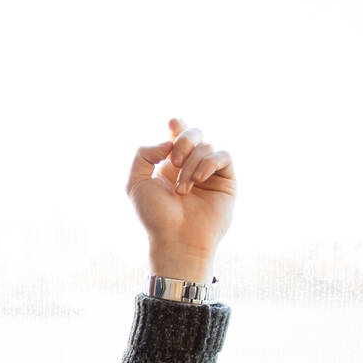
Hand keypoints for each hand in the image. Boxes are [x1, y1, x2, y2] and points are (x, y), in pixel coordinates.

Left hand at [127, 118, 236, 279]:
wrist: (176, 239)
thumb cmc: (155, 216)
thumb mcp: (136, 183)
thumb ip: (143, 155)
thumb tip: (169, 141)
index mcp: (169, 166)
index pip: (177, 136)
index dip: (177, 125)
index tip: (172, 123)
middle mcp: (190, 167)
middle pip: (194, 134)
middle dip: (184, 140)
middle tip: (172, 160)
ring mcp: (209, 174)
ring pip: (206, 146)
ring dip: (190, 166)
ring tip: (182, 190)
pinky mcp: (226, 182)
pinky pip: (223, 156)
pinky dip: (209, 163)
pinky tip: (198, 180)